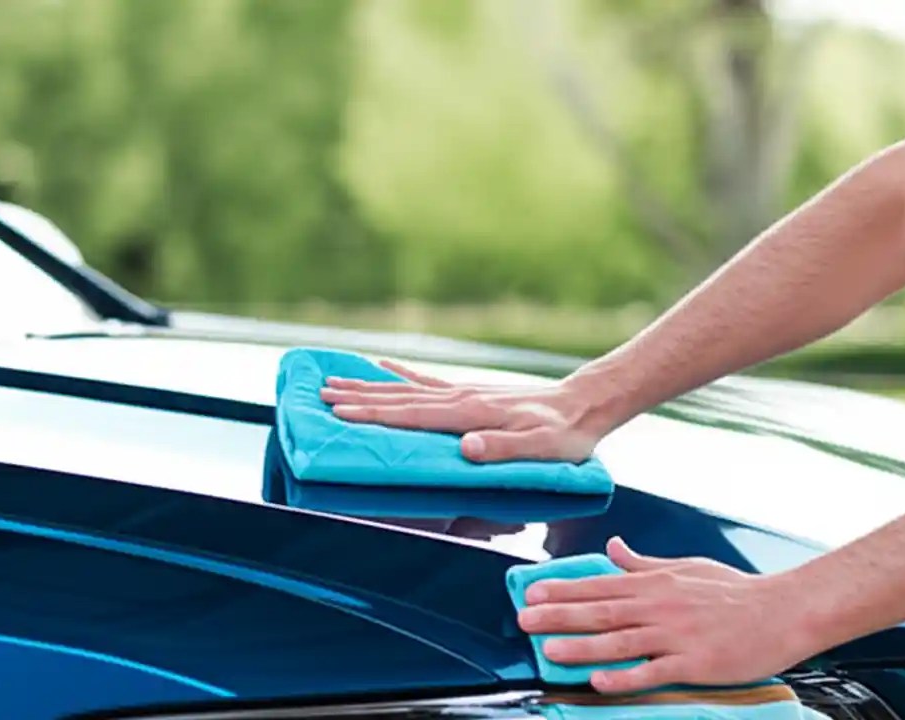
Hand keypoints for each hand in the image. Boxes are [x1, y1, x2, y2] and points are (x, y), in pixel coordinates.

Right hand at [319, 359, 607, 462]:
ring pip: (405, 388)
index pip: (413, 415)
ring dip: (369, 387)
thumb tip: (466, 448)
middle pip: (399, 398)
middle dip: (358, 398)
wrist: (583, 404)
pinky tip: (381, 367)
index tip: (339, 413)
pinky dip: (400, 374)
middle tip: (320, 395)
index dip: (375, 416)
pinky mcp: (470, 392)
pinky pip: (426, 381)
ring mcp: (464, 392)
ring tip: (334, 381)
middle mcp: (461, 398)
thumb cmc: (565, 435)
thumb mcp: (543, 450)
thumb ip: (504, 450)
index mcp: (471, 414)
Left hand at [516, 537, 817, 692]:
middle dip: (558, 616)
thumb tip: (613, 547)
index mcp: (656, 582)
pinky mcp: (694, 663)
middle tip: (524, 620)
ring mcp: (676, 635)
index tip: (532, 592)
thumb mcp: (685, 566)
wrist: (782, 611)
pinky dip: (625, 677)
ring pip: (619, 641)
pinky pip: (653, 671)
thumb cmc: (735, 591)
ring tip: (548, 651)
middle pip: (600, 611)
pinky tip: (600, 681)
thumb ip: (644, 563)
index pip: (600, 585)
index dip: (563, 590)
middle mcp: (660, 606)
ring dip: (581, 647)